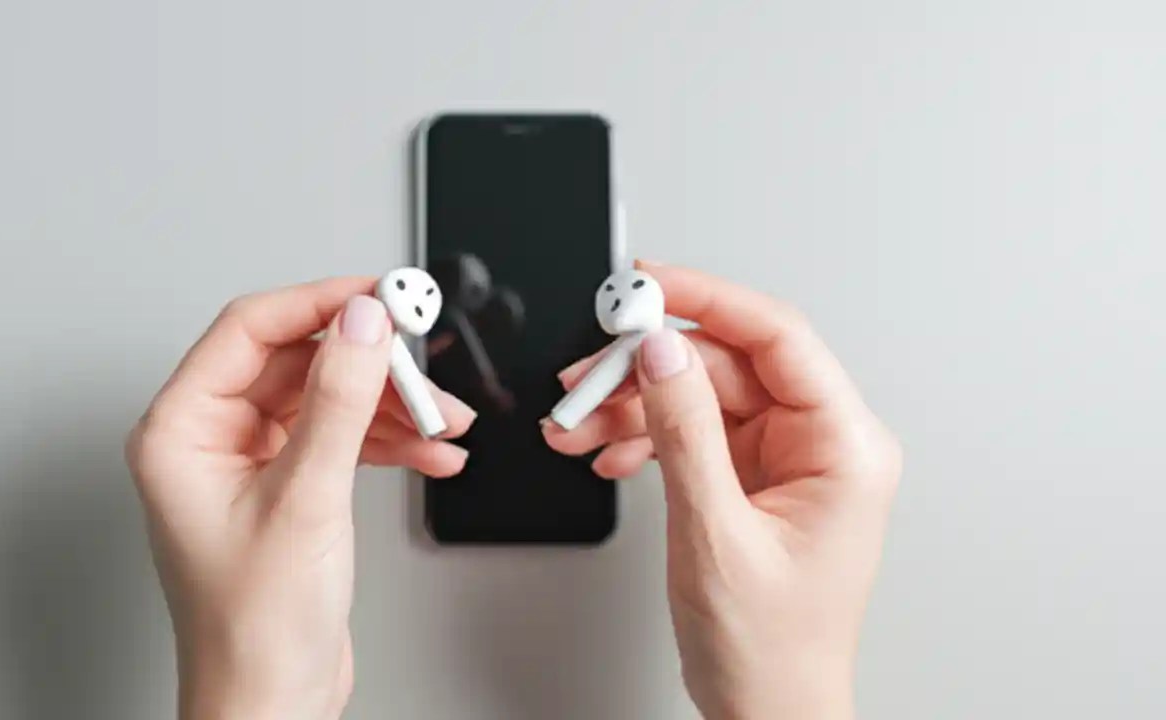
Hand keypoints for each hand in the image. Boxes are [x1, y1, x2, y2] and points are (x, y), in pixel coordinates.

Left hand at [125, 278, 474, 719]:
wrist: (272, 702)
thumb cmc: (253, 628)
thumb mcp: (305, 501)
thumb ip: (338, 403)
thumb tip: (362, 325)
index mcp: (181, 430)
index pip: (251, 330)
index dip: (320, 304)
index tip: (381, 296)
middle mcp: (211, 438)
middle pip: (300, 360)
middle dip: (372, 366)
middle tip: (425, 362)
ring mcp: (251, 462)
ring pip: (330, 398)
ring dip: (393, 407)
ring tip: (445, 423)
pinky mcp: (289, 485)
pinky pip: (343, 437)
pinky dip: (390, 441)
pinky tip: (432, 454)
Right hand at [543, 262, 900, 719]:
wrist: (767, 713)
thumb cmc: (771, 651)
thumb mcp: (715, 532)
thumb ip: (684, 430)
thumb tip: (659, 350)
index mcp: (846, 449)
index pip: (777, 338)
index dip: (707, 299)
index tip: (646, 286)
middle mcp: (823, 445)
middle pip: (727, 364)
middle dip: (646, 369)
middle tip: (585, 374)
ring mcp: (787, 460)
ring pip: (700, 395)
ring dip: (632, 406)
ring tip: (577, 427)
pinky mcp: (754, 478)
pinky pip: (693, 431)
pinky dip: (644, 437)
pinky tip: (607, 452)